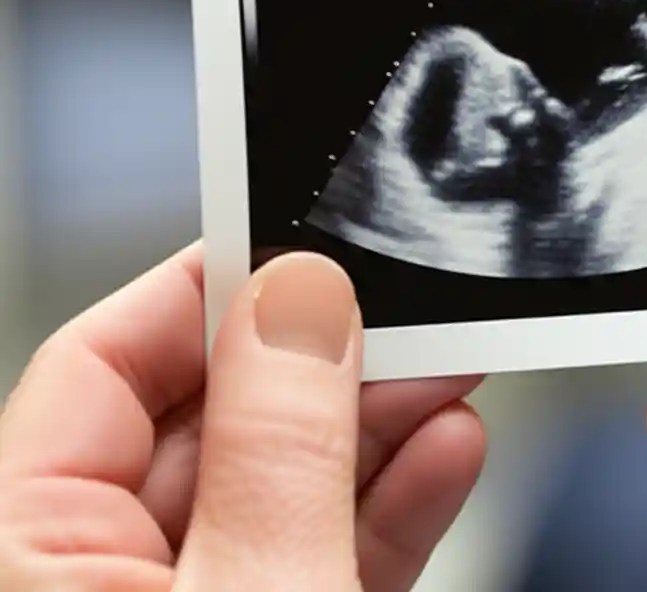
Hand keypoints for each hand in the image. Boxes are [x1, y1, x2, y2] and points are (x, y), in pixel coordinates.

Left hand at [0, 247, 485, 590]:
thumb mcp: (260, 589)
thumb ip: (277, 445)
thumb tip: (303, 301)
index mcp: (30, 549)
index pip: (102, 366)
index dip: (207, 289)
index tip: (306, 240)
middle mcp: (94, 572)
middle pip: (211, 418)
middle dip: (328, 362)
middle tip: (418, 314)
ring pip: (281, 487)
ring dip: (379, 432)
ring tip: (454, 374)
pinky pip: (322, 555)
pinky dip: (390, 509)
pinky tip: (445, 455)